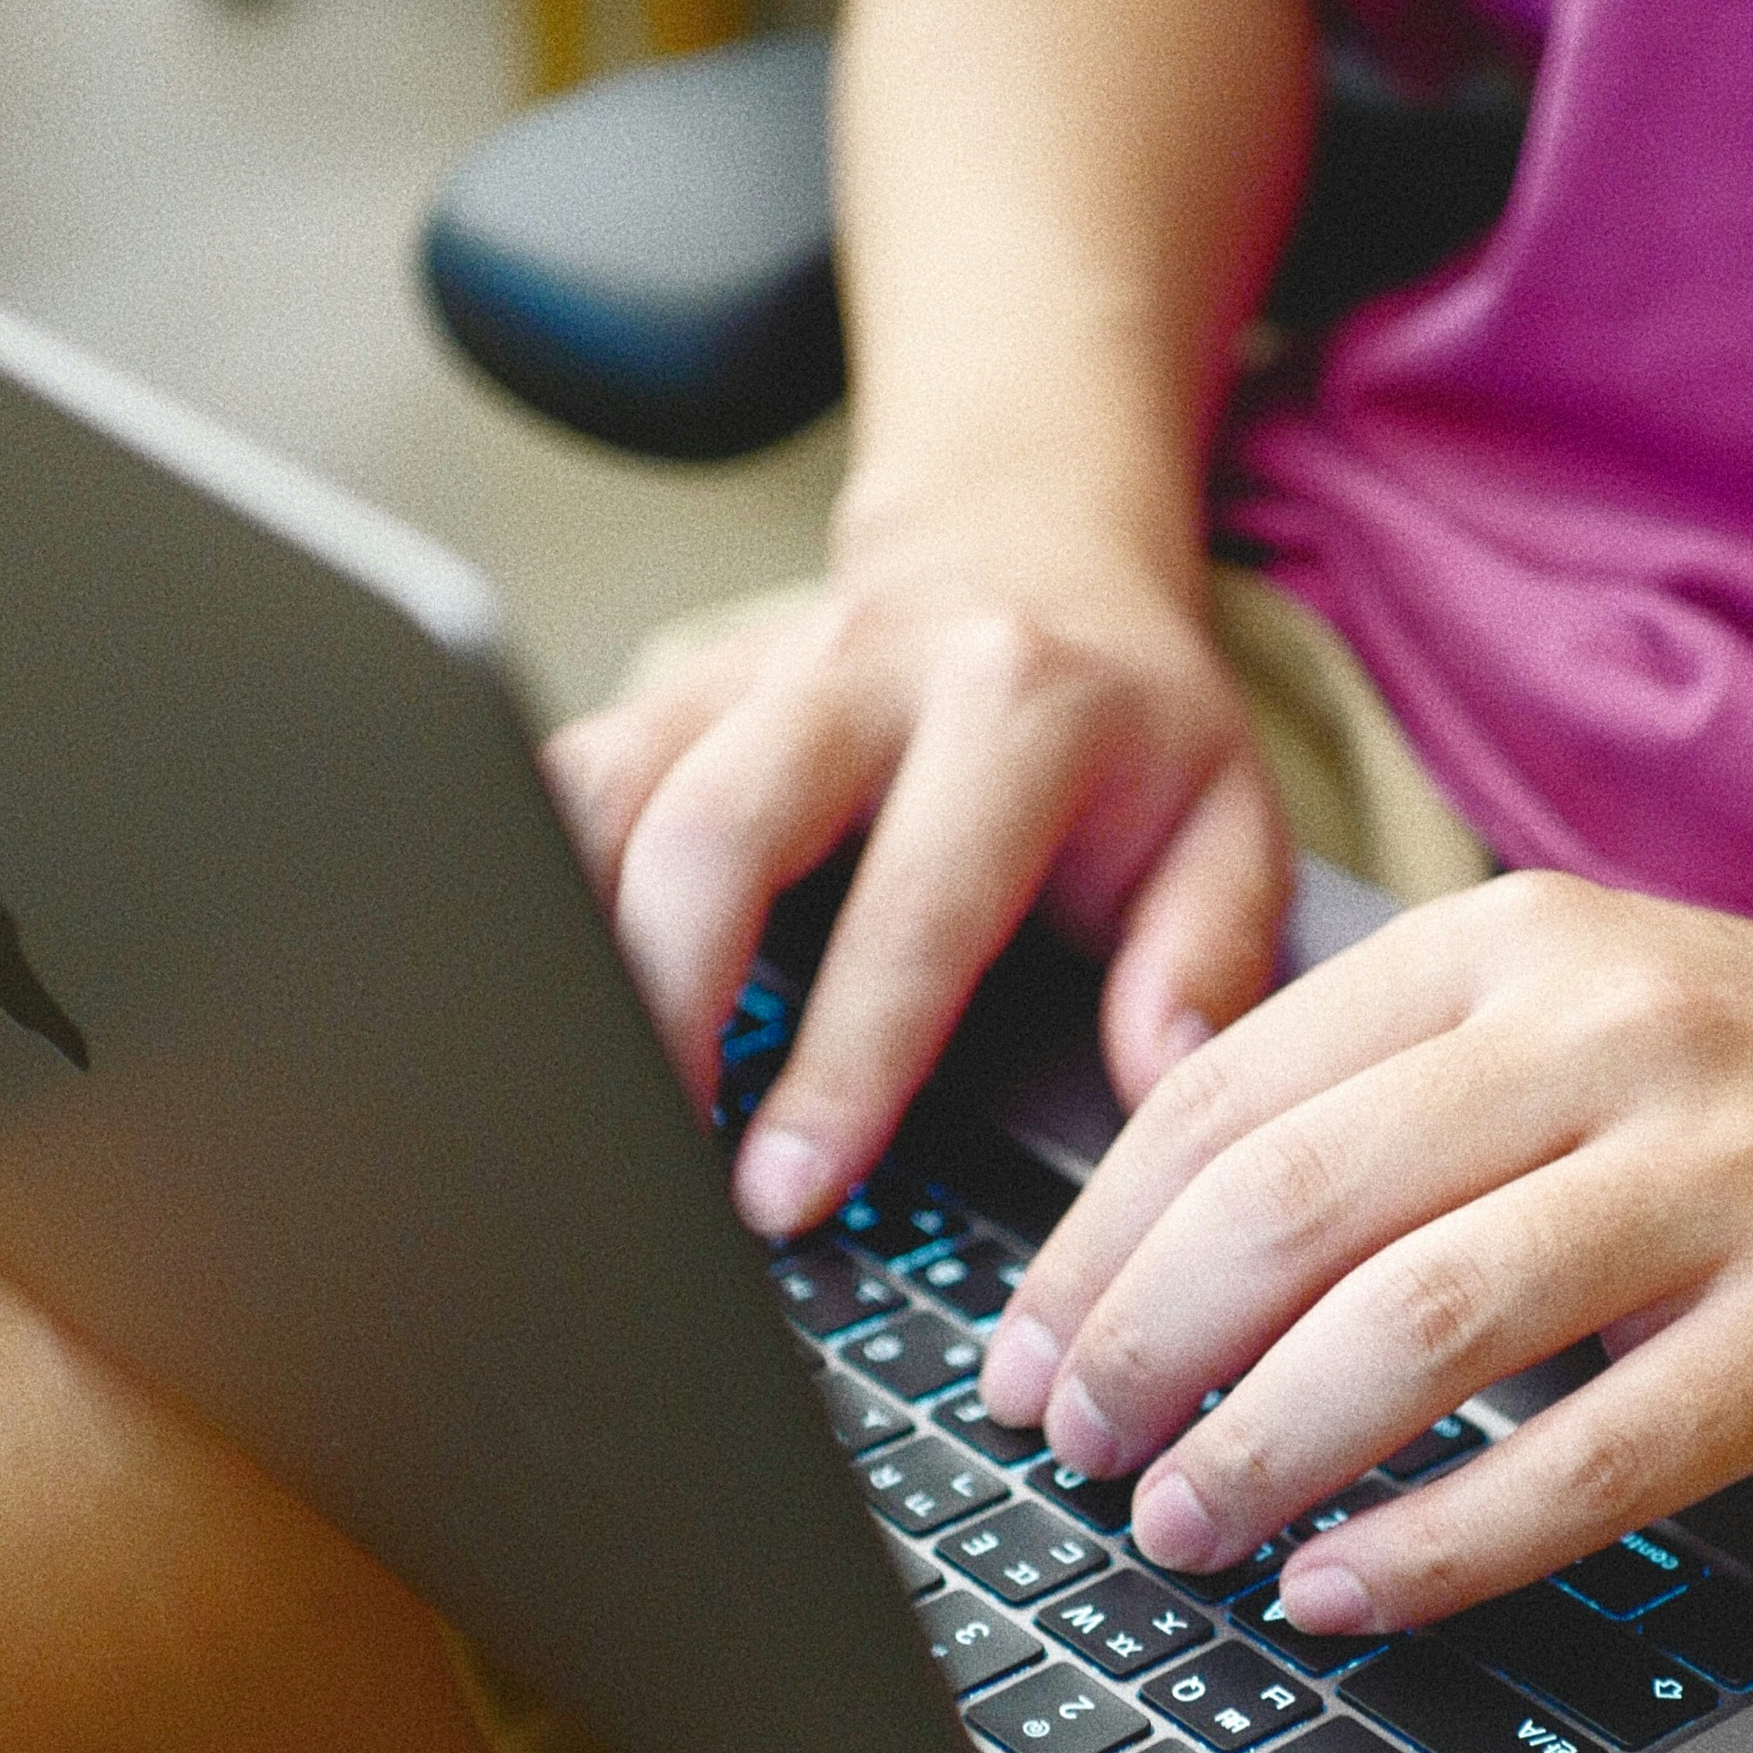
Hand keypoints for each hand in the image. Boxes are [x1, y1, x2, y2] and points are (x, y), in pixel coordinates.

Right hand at [543, 521, 1293, 1236]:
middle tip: (653, 1154)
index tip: (788, 1194)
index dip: (845, 1063)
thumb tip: (1161, 1088)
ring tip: (579, 1097)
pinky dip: (527, 885)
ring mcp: (746, 670)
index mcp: (1016, 710)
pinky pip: (559, 775)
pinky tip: (533, 999)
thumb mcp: (1225, 825)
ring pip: (604, 793)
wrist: (1034, 557)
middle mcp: (863, 669)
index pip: (914, 910)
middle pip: (716, 828)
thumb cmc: (1127, 726)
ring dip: (573, 953)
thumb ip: (1205, 960)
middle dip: (665, 1006)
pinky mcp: (666, 685)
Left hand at [973, 872, 1752, 1634]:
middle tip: (1072, 1457)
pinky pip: (1578, 1461)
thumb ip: (1389, 1092)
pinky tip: (1346, 1596)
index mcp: (1514, 947)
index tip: (1021, 1356)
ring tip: (1181, 1532)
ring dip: (1257, 1452)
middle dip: (1140, 1353)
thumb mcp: (1585, 1016)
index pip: (1226, 1091)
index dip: (1091, 1244)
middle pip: (1289, 1204)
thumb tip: (1147, 1254)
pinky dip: (1433, 1546)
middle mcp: (1608, 1035)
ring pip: (1411, 1327)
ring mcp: (1720, 1178)